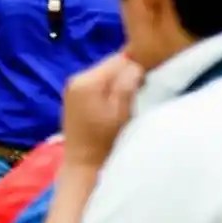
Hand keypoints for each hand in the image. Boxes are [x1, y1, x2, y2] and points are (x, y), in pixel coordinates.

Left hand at [60, 52, 144, 168]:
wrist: (83, 164)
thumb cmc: (105, 141)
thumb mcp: (122, 112)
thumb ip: (127, 84)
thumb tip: (135, 65)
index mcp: (87, 80)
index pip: (119, 58)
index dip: (137, 67)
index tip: (148, 82)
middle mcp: (76, 79)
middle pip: (111, 65)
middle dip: (127, 75)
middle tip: (141, 92)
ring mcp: (73, 88)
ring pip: (105, 75)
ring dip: (118, 83)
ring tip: (129, 100)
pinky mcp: (74, 97)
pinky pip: (97, 84)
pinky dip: (109, 90)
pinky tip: (116, 105)